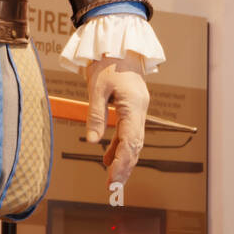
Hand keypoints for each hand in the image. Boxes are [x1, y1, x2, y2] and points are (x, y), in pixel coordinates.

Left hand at [85, 53, 148, 189]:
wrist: (118, 45)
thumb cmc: (107, 62)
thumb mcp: (97, 87)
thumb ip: (95, 114)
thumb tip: (93, 141)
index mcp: (134, 104)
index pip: (131, 139)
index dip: (123, 161)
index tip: (113, 178)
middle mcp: (140, 110)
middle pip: (136, 145)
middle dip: (126, 167)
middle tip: (113, 187)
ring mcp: (138, 109)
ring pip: (134, 140)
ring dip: (124, 159)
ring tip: (112, 179)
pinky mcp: (132, 108)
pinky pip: (128, 132)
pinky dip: (119, 146)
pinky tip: (108, 158)